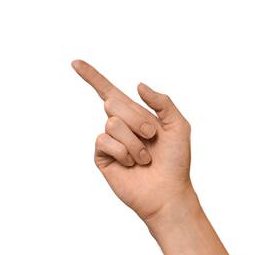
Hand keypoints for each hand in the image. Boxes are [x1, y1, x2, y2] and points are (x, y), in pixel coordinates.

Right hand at [71, 59, 193, 223]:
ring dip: (135, 141)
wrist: (168, 191)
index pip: (110, 91)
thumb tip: (138, 85)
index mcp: (136, 115)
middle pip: (114, 102)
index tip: (75, 62)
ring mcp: (109, 141)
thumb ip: (163, 102)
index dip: (92, 77)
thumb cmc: (176, 161)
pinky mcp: (102, 157)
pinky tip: (132, 164)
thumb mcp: (179, 126)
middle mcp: (120, 126)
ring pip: (111, 123)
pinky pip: (105, 141)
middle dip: (138, 119)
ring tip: (145, 157)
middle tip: (153, 137)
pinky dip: (124, 152)